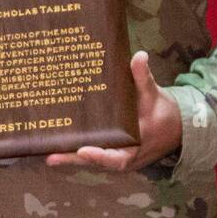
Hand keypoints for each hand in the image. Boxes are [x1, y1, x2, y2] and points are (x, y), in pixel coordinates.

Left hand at [45, 51, 182, 171]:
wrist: (171, 125)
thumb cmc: (161, 111)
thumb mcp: (154, 95)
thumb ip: (143, 78)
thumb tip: (140, 56)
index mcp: (135, 147)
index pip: (117, 158)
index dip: (100, 157)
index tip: (84, 151)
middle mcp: (122, 154)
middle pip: (95, 161)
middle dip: (73, 159)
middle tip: (52, 157)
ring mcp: (113, 153)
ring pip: (88, 158)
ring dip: (67, 156)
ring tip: (45, 151)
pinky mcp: (106, 148)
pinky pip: (88, 151)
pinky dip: (72, 149)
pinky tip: (52, 143)